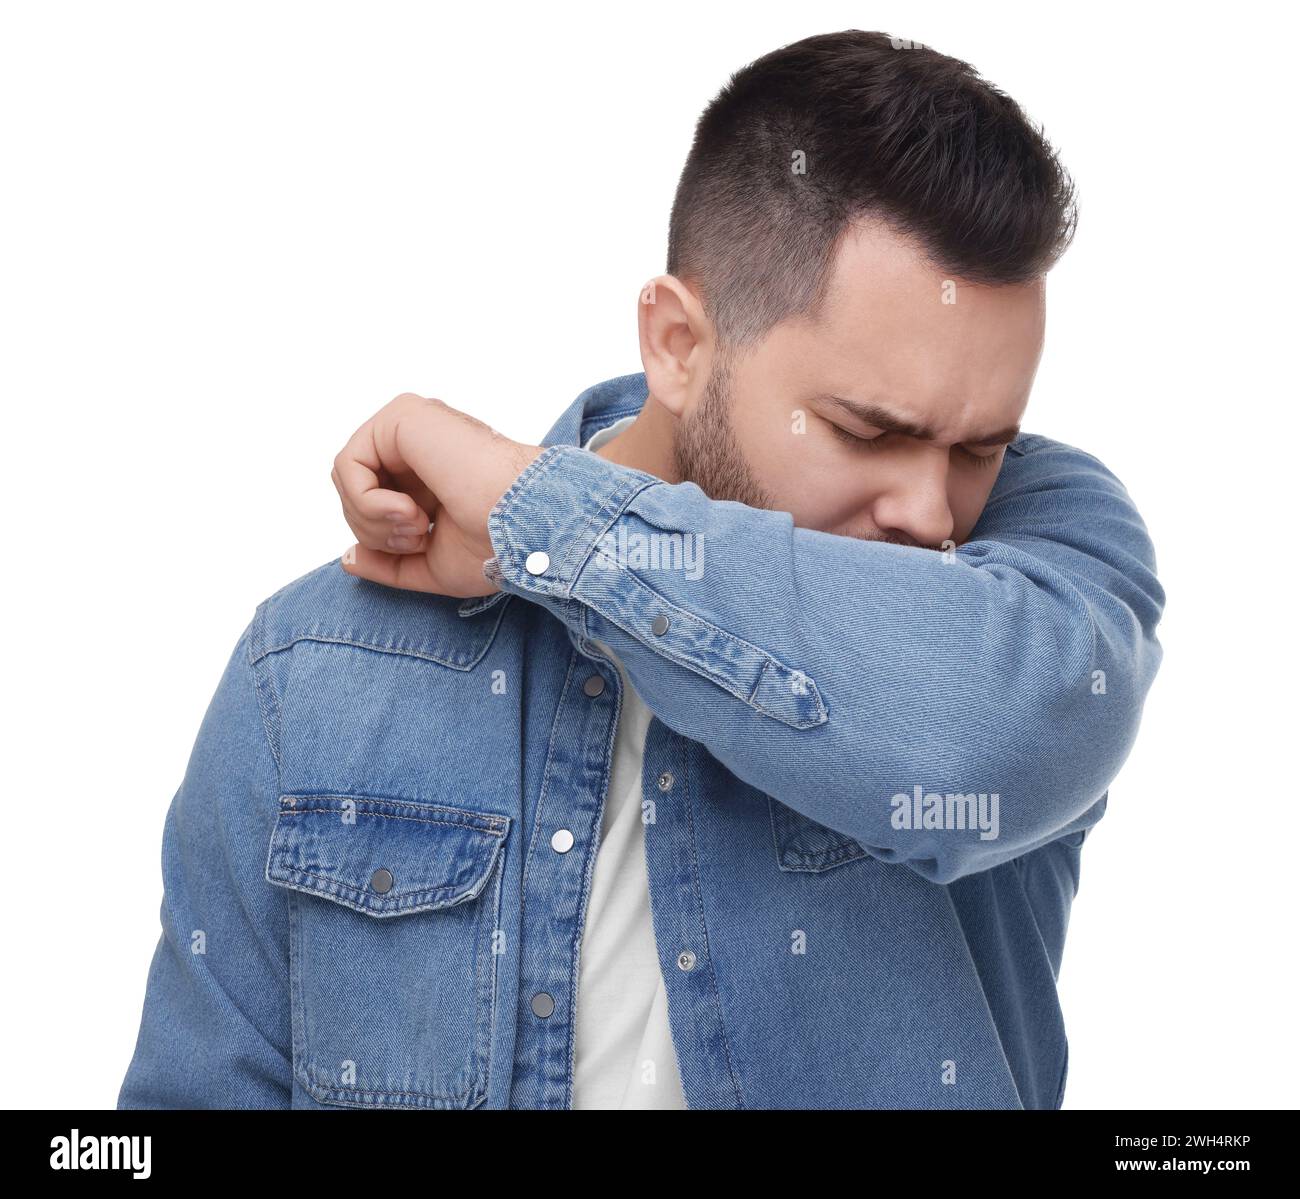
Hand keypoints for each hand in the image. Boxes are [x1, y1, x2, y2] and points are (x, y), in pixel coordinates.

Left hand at [332, 392, 542, 595]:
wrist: (525, 526)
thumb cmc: (497, 545)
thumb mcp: (432, 565)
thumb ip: (389, 562)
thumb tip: (349, 559)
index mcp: (429, 471)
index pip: (372, 502)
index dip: (383, 537)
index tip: (420, 546)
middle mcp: (419, 444)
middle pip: (354, 489)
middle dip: (374, 530)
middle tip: (416, 539)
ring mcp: (411, 426)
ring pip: (347, 477)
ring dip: (373, 519)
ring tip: (416, 526)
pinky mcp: (403, 416)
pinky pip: (348, 463)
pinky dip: (368, 501)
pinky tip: (408, 511)